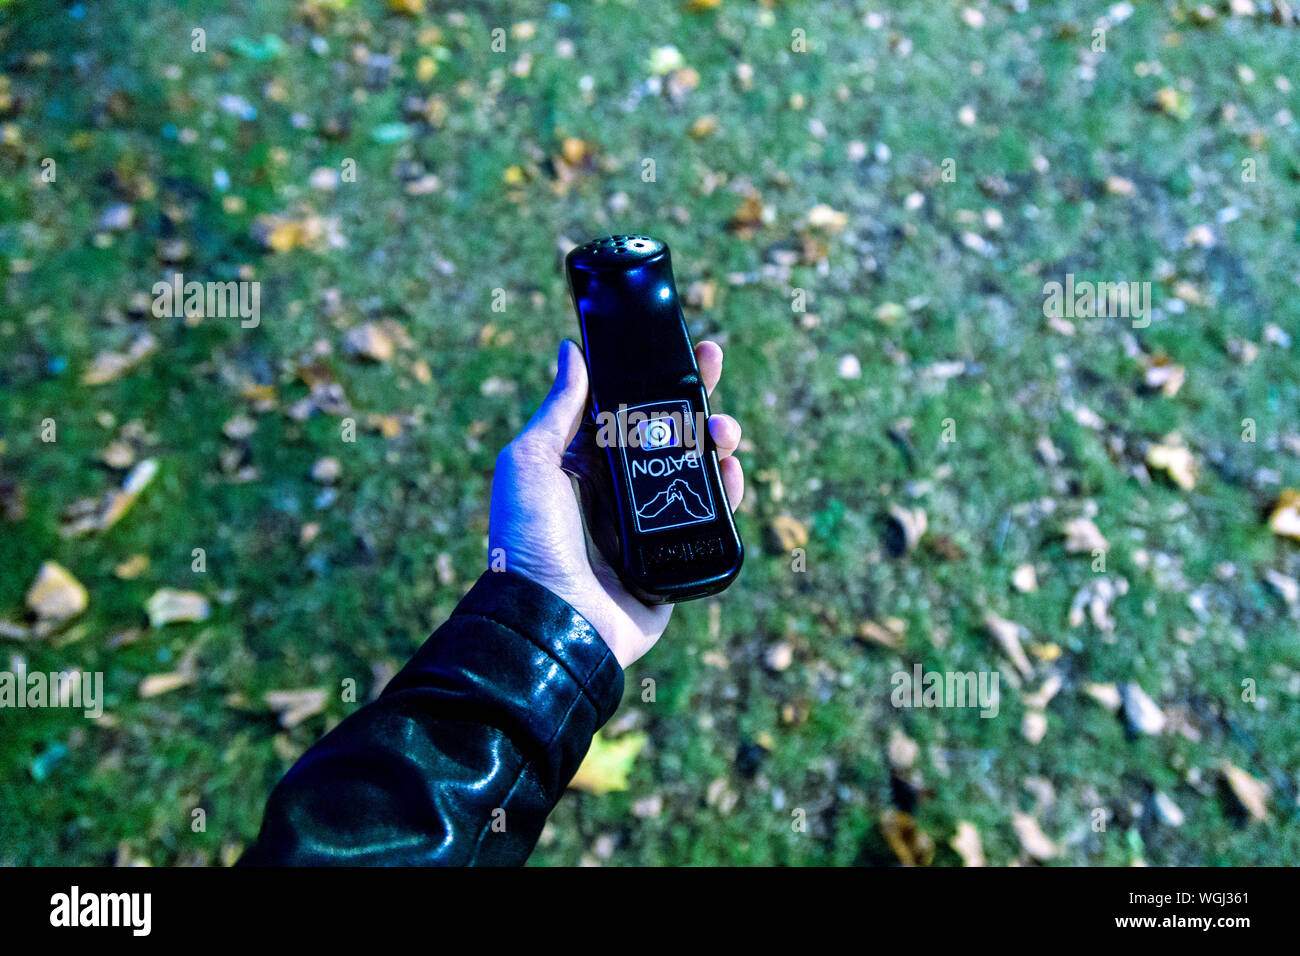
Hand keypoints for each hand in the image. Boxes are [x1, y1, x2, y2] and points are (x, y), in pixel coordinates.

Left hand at [489, 339, 743, 667]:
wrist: (552, 619)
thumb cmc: (527, 540)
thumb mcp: (531, 463)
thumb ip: (558, 409)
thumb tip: (572, 351)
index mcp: (587, 463)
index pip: (632, 408)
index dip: (661, 377)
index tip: (692, 350)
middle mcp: (621, 490)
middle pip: (673, 434)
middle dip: (699, 400)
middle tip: (715, 372)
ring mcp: (652, 523)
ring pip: (699, 471)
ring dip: (718, 441)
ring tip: (723, 432)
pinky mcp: (676, 557)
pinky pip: (712, 519)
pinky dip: (727, 492)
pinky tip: (730, 472)